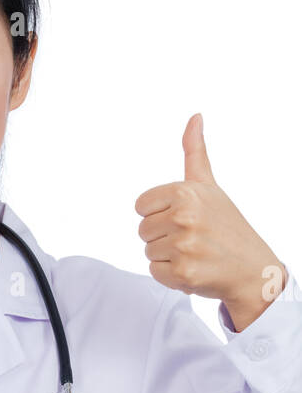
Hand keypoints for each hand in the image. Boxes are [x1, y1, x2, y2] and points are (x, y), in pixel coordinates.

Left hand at [135, 114, 285, 330]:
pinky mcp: (182, 273)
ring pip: (148, 251)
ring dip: (167, 256)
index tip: (182, 217)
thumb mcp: (210, 186)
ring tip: (194, 252)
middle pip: (142, 229)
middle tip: (192, 237)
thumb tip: (195, 117)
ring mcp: (183, 246)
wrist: (252, 268)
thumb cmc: (227, 226)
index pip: (141, 206)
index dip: (158, 213)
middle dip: (163, 236)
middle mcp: (183, 217)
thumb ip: (194, 153)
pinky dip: (171, 275)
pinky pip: (155, 272)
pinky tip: (194, 268)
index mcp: (185, 192)